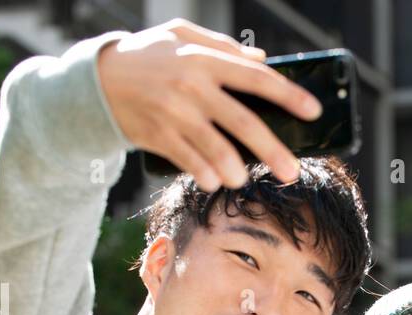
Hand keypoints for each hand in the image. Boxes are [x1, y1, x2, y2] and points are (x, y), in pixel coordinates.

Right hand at [96, 19, 321, 190]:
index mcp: (203, 59)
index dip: (288, 95)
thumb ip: (223, 47)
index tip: (314, 111)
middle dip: (273, 152)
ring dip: (237, 171)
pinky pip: (192, 164)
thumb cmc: (147, 56)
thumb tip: (263, 61)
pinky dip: (207, 176)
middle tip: (293, 172)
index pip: (256, 79)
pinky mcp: (159, 138)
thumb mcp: (181, 37)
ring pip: (218, 152)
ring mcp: (175, 115)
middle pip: (244, 124)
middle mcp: (192, 87)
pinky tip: (216, 180)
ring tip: (243, 177)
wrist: (97, 80)